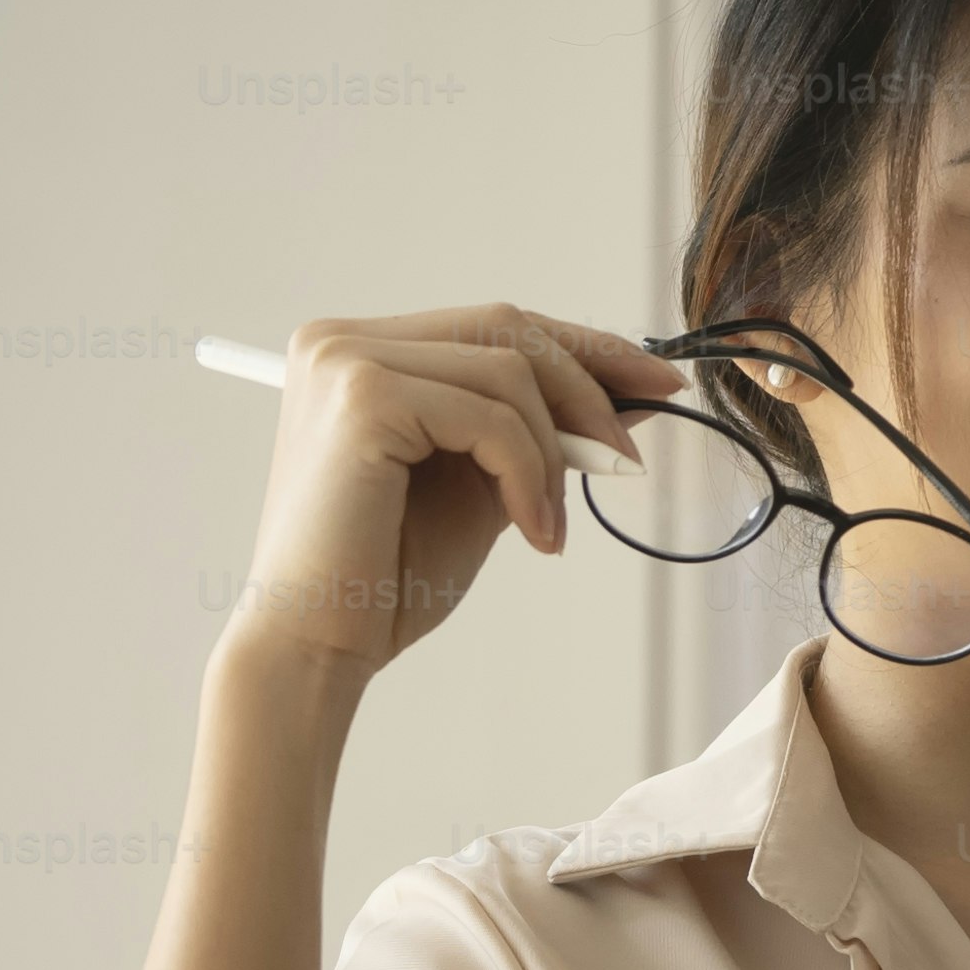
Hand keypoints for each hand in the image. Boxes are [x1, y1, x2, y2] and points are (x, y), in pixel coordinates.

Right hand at [218, 310, 682, 676]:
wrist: (315, 646)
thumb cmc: (385, 578)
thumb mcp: (479, 484)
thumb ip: (534, 431)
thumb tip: (629, 391)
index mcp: (359, 351)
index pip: (490, 323)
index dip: (581, 348)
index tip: (653, 384)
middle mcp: (340, 341)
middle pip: (505, 325)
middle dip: (587, 386)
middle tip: (632, 455)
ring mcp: (346, 361)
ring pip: (507, 370)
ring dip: (555, 451)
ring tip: (552, 525)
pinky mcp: (363, 397)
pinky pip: (490, 416)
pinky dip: (530, 473)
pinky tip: (533, 531)